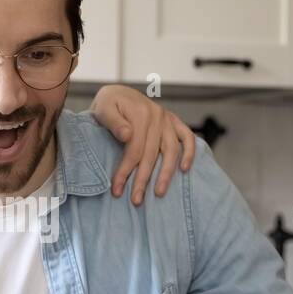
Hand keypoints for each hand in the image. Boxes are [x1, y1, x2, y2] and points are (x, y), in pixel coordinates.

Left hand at [90, 84, 195, 203]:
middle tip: (136, 200)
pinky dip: (189, 153)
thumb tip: (127, 135)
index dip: (126, 171)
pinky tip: (184, 170)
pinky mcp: (173, 122)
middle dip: (143, 180)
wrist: (118, 93)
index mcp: (140, 114)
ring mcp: (167, 119)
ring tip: (159, 193)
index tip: (117, 190)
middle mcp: (157, 116)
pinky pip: (187, 137)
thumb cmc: (108, 105)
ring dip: (166, 173)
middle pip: (151, 154)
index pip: (134, 149)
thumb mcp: (103, 109)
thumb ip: (114, 122)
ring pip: (171, 150)